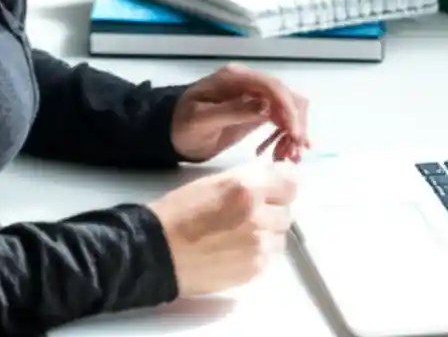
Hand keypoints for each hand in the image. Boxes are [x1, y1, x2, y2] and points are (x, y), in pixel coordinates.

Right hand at [147, 160, 299, 296]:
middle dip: (272, 208)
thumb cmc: (178, 214)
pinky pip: (271, 256)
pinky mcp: (255, 269)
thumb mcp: (215, 182)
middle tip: (246, 212)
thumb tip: (276, 178)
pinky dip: (259, 251)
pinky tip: (235, 248)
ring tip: (238, 233)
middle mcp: (258, 217)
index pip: (291, 181)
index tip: (276, 186)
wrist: (156, 252)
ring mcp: (259, 246)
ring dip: (267, 231)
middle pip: (287, 209)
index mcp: (247, 189)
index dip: (282, 183)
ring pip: (280, 234)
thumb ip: (251, 179)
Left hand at [171, 63, 310, 162]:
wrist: (171, 131)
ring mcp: (256, 96)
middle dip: (295, 124)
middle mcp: (250, 82)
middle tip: (294, 153)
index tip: (294, 135)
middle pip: (287, 96)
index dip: (287, 109)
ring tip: (290, 157)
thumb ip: (232, 111)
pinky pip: (282, 119)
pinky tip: (286, 153)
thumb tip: (266, 107)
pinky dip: (288, 136)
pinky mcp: (258, 111)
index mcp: (235, 77)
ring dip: (295, 132)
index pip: (272, 86)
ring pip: (289, 108)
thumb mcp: (201, 119)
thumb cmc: (181, 124)